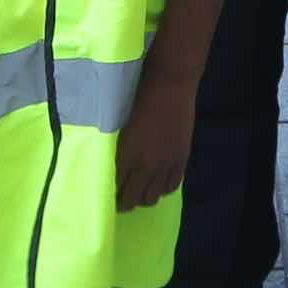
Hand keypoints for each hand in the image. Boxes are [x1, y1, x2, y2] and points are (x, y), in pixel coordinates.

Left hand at [114, 68, 195, 209]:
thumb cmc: (138, 96)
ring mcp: (166, 164)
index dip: (109, 196)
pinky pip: (172, 186)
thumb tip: (111, 165)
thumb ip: (116, 148)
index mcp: (126, 155)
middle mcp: (146, 165)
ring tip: (139, 190)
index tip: (106, 195)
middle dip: (124, 202)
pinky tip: (157, 183)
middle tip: (120, 197)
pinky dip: (163, 189)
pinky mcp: (181, 159)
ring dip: (143, 197)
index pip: (114, 189)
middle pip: (133, 199)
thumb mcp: (119, 124)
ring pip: (152, 197)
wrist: (169, 85)